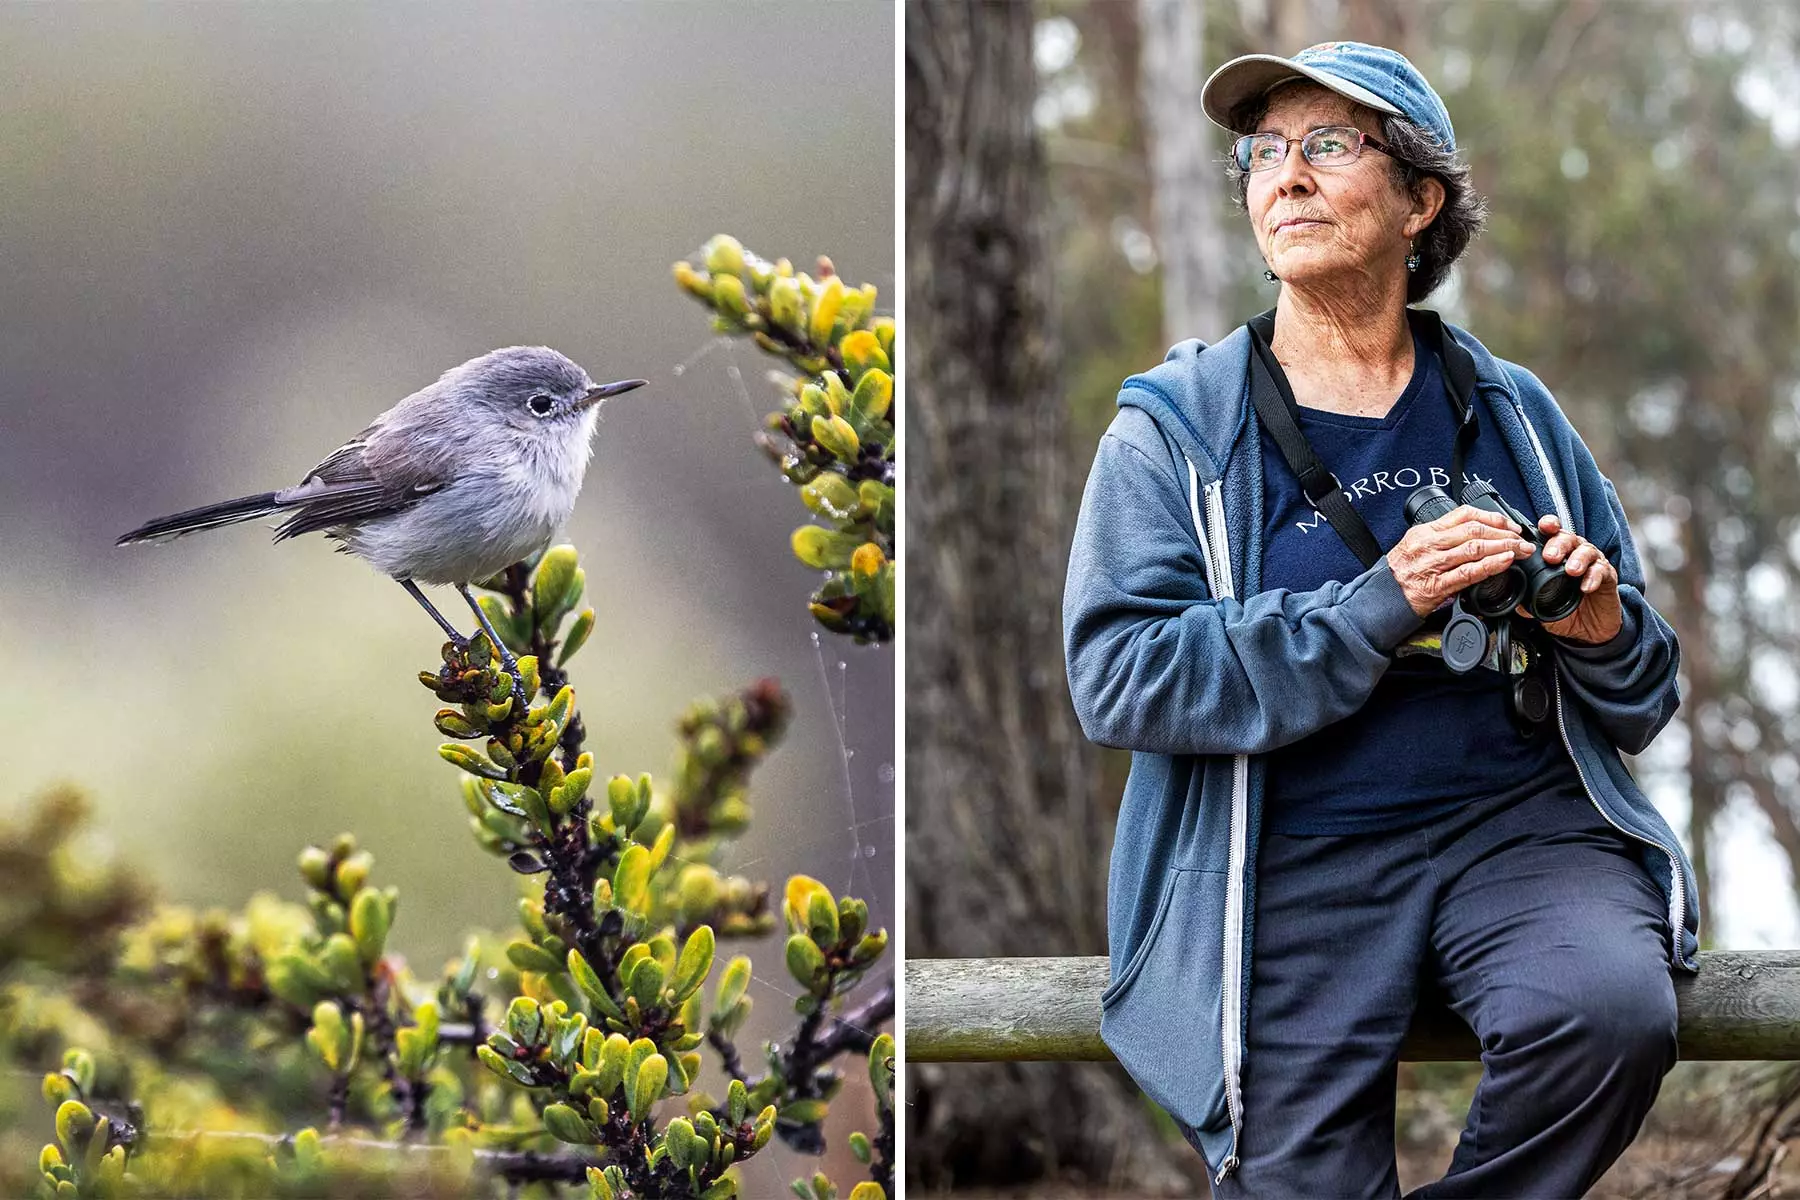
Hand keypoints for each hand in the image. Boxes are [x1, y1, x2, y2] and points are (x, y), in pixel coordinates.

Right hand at [1386, 504, 1535, 617]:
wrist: (1380, 599)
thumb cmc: (1398, 574)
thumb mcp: (1414, 546)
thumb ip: (1440, 538)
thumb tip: (1472, 535)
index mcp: (1424, 531)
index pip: (1463, 514)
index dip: (1491, 517)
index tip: (1508, 524)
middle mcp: (1429, 544)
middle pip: (1473, 530)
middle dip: (1504, 533)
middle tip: (1522, 539)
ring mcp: (1432, 565)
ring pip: (1474, 549)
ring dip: (1503, 548)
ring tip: (1520, 550)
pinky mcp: (1436, 586)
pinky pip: (1468, 572)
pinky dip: (1490, 566)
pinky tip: (1505, 562)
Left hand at [1531, 515, 1622, 644]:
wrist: (1588, 630)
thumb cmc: (1565, 611)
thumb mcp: (1541, 606)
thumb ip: (1526, 599)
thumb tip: (1511, 595)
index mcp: (1558, 555)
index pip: (1552, 534)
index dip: (1548, 526)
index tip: (1542, 527)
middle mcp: (1575, 554)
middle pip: (1568, 538)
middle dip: (1558, 544)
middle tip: (1550, 557)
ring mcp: (1593, 564)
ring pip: (1587, 551)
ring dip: (1578, 559)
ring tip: (1571, 570)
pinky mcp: (1608, 577)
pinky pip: (1603, 571)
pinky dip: (1594, 577)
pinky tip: (1586, 586)